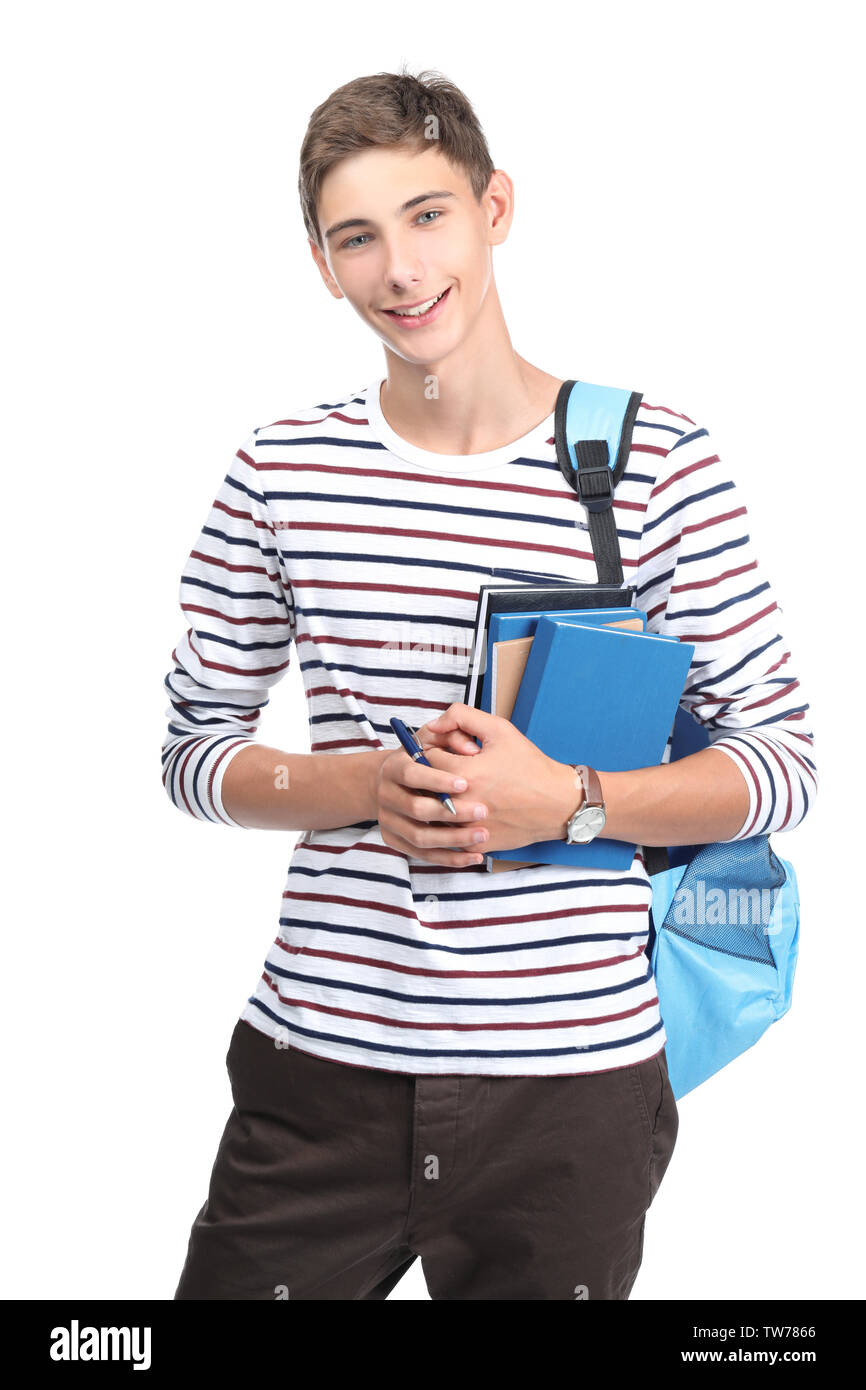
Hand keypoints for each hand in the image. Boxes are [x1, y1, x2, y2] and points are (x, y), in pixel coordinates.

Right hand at [375, 718, 487, 867]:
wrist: (398, 784)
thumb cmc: (427, 757)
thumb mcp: (436, 740)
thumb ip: (454, 735)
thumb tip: (471, 749)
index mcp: (393, 767)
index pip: (411, 775)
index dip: (437, 780)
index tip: (465, 784)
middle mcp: (386, 795)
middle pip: (416, 809)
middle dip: (451, 812)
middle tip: (482, 811)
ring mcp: (388, 821)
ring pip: (420, 837)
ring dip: (453, 839)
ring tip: (483, 835)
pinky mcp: (394, 840)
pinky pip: (422, 855)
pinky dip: (449, 859)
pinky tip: (474, 856)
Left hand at [376, 702, 581, 862]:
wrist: (557, 803)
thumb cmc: (530, 766)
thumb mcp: (499, 730)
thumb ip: (462, 717)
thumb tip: (434, 724)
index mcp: (464, 773)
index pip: (424, 758)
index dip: (434, 750)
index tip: (446, 751)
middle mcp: (462, 803)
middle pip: (424, 786)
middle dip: (432, 775)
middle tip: (448, 770)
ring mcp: (467, 827)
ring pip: (433, 813)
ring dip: (438, 800)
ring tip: (457, 790)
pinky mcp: (475, 843)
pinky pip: (449, 833)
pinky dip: (452, 822)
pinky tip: (467, 810)